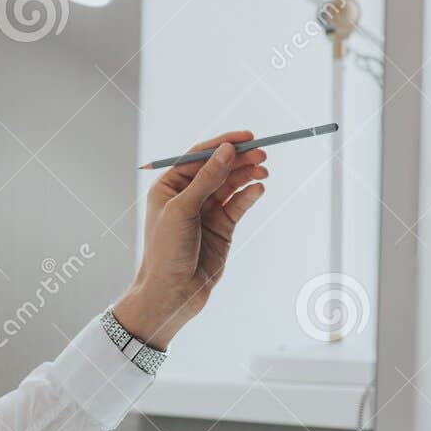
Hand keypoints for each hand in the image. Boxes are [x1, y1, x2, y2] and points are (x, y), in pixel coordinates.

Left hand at [113, 130, 267, 349]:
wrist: (172, 292)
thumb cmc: (166, 250)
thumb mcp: (183, 209)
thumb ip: (207, 179)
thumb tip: (226, 150)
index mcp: (168, 187)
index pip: (198, 156)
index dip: (222, 144)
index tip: (246, 137)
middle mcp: (187, 196)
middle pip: (218, 169)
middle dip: (239, 159)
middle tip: (262, 153)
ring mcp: (205, 212)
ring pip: (230, 185)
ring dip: (246, 175)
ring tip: (264, 170)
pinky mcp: (222, 228)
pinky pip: (238, 206)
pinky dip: (248, 196)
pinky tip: (258, 189)